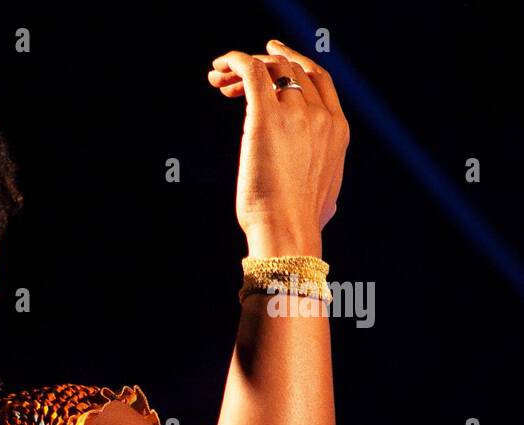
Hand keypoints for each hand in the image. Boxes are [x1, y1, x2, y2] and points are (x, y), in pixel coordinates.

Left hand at [208, 39, 349, 257]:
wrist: (288, 230)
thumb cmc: (301, 223)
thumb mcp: (326, 195)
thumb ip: (324, 182)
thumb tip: (327, 201)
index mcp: (337, 129)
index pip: (318, 79)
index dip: (294, 66)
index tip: (273, 63)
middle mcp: (320, 115)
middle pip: (292, 69)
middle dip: (264, 65)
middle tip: (235, 78)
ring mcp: (297, 114)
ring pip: (271, 67)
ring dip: (242, 67)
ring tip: (220, 80)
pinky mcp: (267, 118)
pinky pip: (252, 71)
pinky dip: (235, 61)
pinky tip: (219, 67)